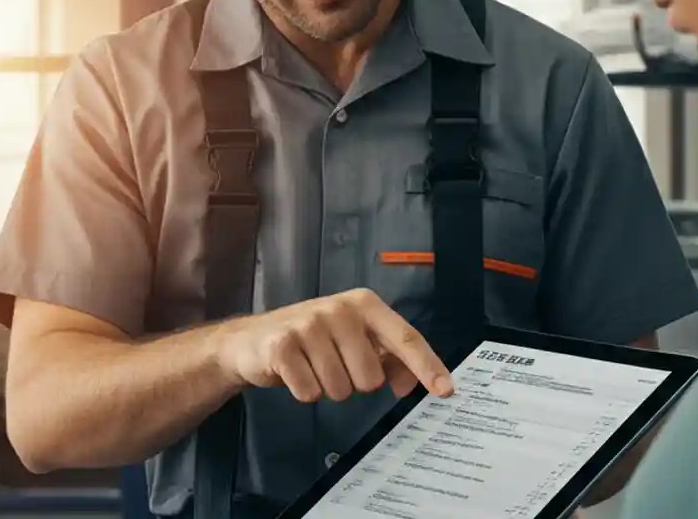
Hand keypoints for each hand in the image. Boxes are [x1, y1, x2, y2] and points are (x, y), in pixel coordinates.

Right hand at [216, 288, 454, 402]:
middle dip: (354, 383)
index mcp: (364, 304)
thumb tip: (412, 382)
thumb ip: (387, 358)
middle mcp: (340, 308)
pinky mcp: (283, 345)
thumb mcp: (352, 340)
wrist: (251, 340)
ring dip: (327, 388)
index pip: (406, 338)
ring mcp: (310, 324)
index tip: (445, 390)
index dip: (427, 367)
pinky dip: (304, 392)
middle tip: (333, 366)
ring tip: (311, 367)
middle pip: (371, 377)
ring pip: (341, 389)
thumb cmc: (311, 340)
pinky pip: (310, 392)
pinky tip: (293, 372)